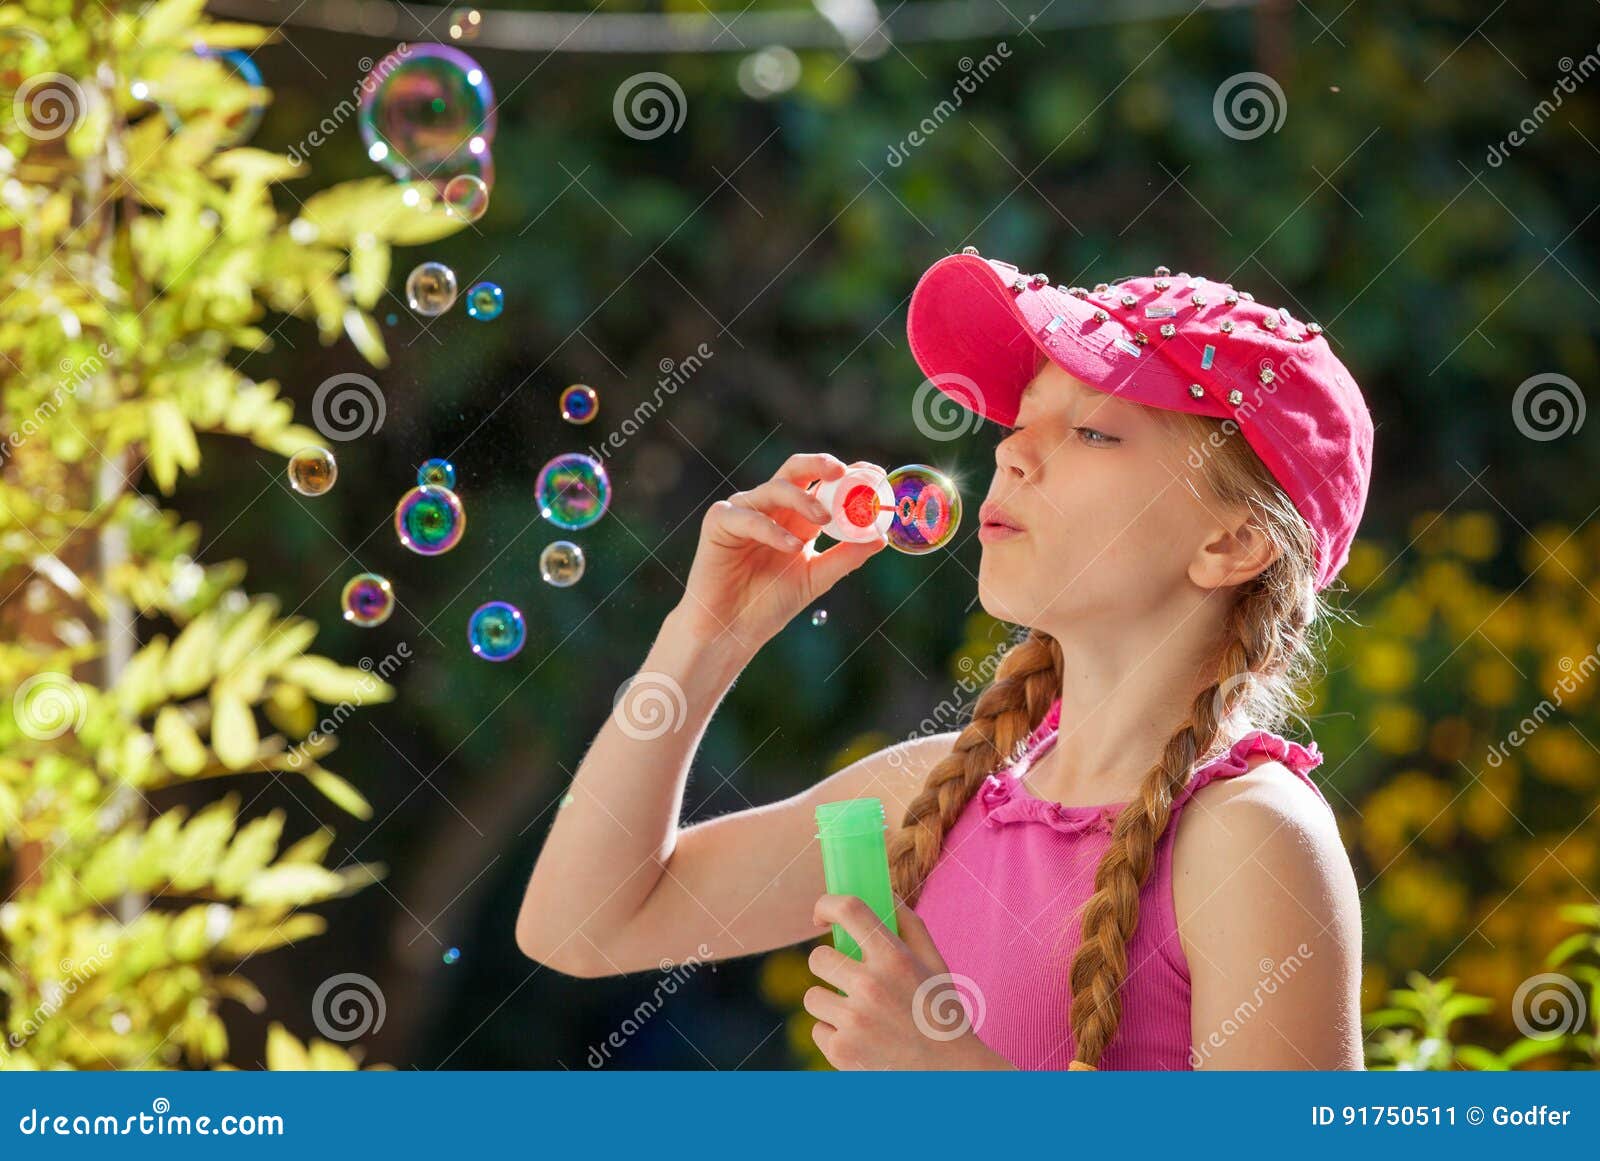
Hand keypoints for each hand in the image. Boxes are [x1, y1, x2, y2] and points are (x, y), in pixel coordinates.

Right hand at [675, 453, 887, 653]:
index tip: (875, 475)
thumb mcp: (815, 578)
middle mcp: (771, 508)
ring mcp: (744, 511)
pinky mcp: (719, 522)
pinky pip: (749, 516)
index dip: (848, 474)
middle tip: (843, 473)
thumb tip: (882, 538)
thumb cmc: (769, 604)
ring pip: (775, 488)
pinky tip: (791, 546)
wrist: (732, 630)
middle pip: (796, 470)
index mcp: (796, 517)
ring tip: (823, 520)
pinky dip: (772, 529)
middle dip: (821, 464)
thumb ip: (845, 557)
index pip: (822, 483)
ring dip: (803, 499)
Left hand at [803, 894, 1011, 1070]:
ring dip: (829, 1002)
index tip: (821, 915)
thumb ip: (908, 923)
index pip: (848, 910)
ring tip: (859, 1014)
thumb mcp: (934, 963)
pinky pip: (817, 1029)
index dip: (826, 904)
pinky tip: (861, 1040)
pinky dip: (833, 1034)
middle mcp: (870, 986)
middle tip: (846, 976)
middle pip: (817, 958)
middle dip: (828, 965)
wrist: (951, 1075)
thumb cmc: (941, 1013)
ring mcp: (853, 1021)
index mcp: (894, 958)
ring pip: (812, 996)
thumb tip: (882, 890)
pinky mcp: (840, 1052)